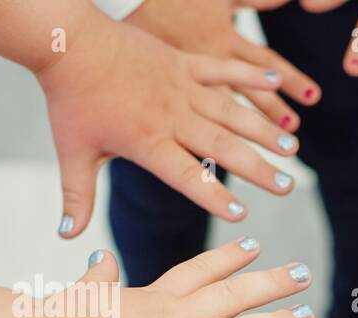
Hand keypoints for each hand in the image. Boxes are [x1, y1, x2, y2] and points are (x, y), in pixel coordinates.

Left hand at [36, 10, 295, 237]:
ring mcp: (180, 86)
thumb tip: (67, 236)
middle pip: (221, 146)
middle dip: (256, 168)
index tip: (241, 214)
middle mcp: (171, 115)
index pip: (186, 175)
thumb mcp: (72, 152)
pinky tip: (277, 83)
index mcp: (147, 141)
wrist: (66, 41)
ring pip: (229, 111)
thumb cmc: (70, 98)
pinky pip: (221, 69)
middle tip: (286, 186)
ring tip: (291, 147)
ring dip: (262, 129)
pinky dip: (249, 75)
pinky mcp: (183, 61)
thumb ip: (78, 197)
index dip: (213, 195)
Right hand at [41, 239, 314, 317]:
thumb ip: (97, 278)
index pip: (197, 272)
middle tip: (302, 273)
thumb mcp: (79, 293)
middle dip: (269, 284)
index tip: (255, 245)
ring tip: (306, 315)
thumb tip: (99, 256)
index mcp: (148, 299)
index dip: (228, 259)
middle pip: (231, 296)